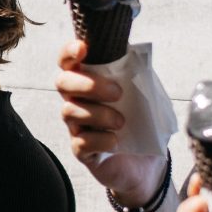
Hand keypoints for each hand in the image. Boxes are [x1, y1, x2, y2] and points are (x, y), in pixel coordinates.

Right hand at [55, 37, 166, 205]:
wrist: (149, 163)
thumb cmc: (143, 122)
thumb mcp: (146, 94)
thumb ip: (137, 74)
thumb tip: (134, 53)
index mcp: (89, 82)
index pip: (68, 62)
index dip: (69, 52)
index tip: (83, 48)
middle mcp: (77, 101)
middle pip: (62, 83)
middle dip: (88, 84)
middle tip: (117, 93)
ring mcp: (77, 127)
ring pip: (70, 111)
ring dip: (98, 113)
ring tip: (121, 121)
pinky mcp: (82, 151)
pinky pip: (80, 142)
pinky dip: (100, 139)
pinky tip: (116, 141)